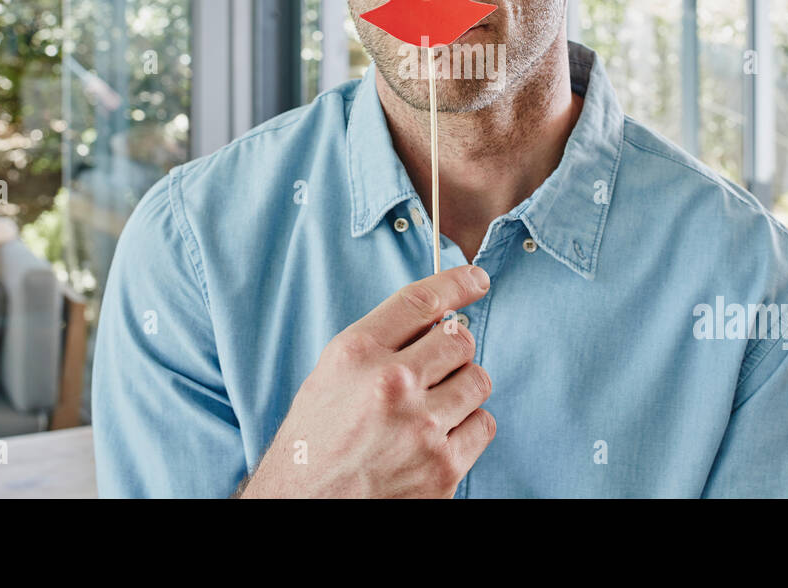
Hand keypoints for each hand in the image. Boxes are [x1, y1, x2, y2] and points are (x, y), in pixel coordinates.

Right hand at [240, 263, 495, 497]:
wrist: (304, 507)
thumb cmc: (313, 444)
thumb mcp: (330, 378)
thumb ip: (379, 345)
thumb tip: (436, 321)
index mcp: (356, 353)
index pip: (421, 301)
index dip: (456, 284)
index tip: (476, 280)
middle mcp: (390, 384)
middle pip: (459, 339)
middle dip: (453, 349)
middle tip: (437, 368)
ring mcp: (421, 427)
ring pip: (477, 379)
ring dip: (462, 389)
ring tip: (433, 407)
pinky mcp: (443, 466)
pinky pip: (483, 424)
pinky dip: (468, 428)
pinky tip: (440, 438)